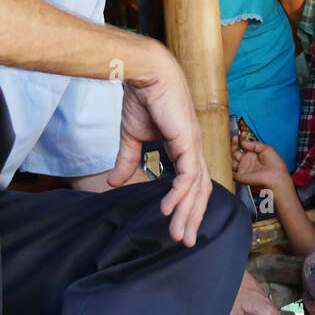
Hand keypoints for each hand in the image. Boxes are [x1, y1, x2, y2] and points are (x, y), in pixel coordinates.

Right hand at [107, 50, 211, 246]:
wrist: (144, 72)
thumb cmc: (142, 98)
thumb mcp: (132, 137)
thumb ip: (128, 160)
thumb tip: (115, 183)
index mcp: (184, 147)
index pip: (191, 183)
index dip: (187, 205)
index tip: (177, 226)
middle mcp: (194, 148)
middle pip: (199, 191)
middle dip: (192, 218)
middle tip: (184, 241)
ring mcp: (194, 145)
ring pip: (196, 188)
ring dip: (187, 213)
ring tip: (179, 234)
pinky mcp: (188, 141)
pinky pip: (187, 175)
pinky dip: (179, 194)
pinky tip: (169, 209)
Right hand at [230, 134, 289, 193]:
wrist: (275, 176)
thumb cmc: (275, 163)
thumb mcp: (266, 148)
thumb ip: (254, 144)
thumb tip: (243, 142)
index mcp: (254, 154)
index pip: (244, 145)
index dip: (242, 139)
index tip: (242, 133)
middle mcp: (247, 161)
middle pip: (236, 151)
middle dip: (234, 143)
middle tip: (235, 138)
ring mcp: (243, 168)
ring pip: (231, 160)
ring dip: (229, 152)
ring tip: (231, 145)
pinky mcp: (240, 176)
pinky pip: (230, 172)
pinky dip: (226, 166)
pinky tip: (226, 156)